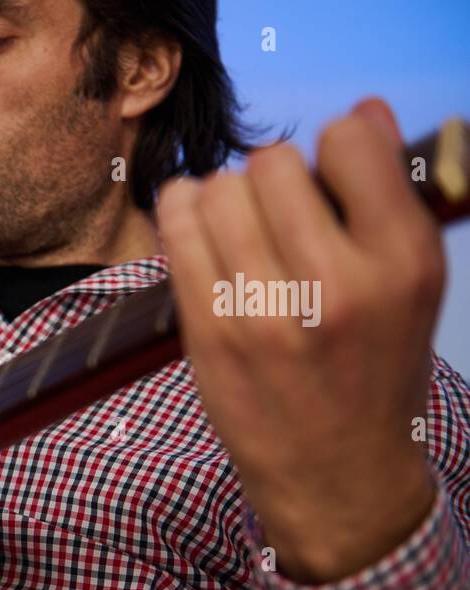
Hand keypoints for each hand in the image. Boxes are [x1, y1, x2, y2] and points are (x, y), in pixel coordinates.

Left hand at [157, 98, 445, 582]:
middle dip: (270, 178)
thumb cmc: (373, 372)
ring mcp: (266, 311)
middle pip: (271, 161)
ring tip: (236, 226)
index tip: (326, 183)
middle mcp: (338, 284)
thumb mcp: (411, 288)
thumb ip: (388, 198)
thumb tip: (362, 111)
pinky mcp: (210, 333)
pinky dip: (182, 213)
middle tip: (276, 215)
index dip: (332, 151)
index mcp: (403, 262)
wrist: (338, 478)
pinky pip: (178, 230)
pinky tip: (198, 228)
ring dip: (221, 195)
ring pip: (218, 190)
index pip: (351, 140)